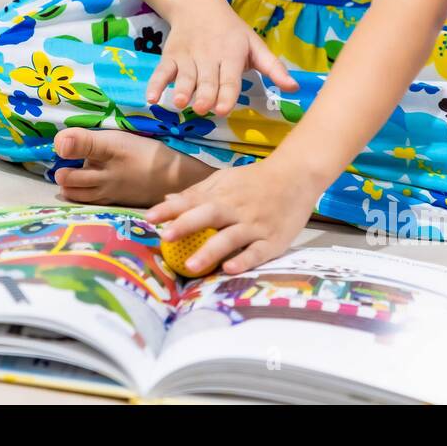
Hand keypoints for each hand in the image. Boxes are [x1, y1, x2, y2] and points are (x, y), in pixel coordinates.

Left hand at [142, 155, 318, 274]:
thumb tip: (167, 201)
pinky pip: (257, 252)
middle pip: (209, 216)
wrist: (297, 176)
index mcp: (222, 194)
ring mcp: (255, 225)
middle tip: (166, 236)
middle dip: (187, 225)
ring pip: (230, 238)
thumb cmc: (256, 180)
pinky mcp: (273, 241)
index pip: (191, 201)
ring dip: (210, 251)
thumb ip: (198, 192)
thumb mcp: (226, 180)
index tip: (149, 217)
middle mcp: (236, 209)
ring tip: (191, 265)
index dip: (170, 210)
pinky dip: (243, 260)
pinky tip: (229, 269)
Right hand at [145, 0, 297, 116]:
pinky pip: (162, 71)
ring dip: (181, 89)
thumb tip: (295, 88)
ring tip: (180, 103)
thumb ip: (273, 68)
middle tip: (202, 108)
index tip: (223, 109)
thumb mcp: (255, 46)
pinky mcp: (170, 57)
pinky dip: (155, 84)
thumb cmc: (231, 33)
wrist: (198, 6)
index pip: (230, 77)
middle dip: (204, 93)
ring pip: (184, 76)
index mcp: (232, 54)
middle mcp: (209, 56)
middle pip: (206, 79)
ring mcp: (188, 56)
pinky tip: (152, 98)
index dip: (227, 93)